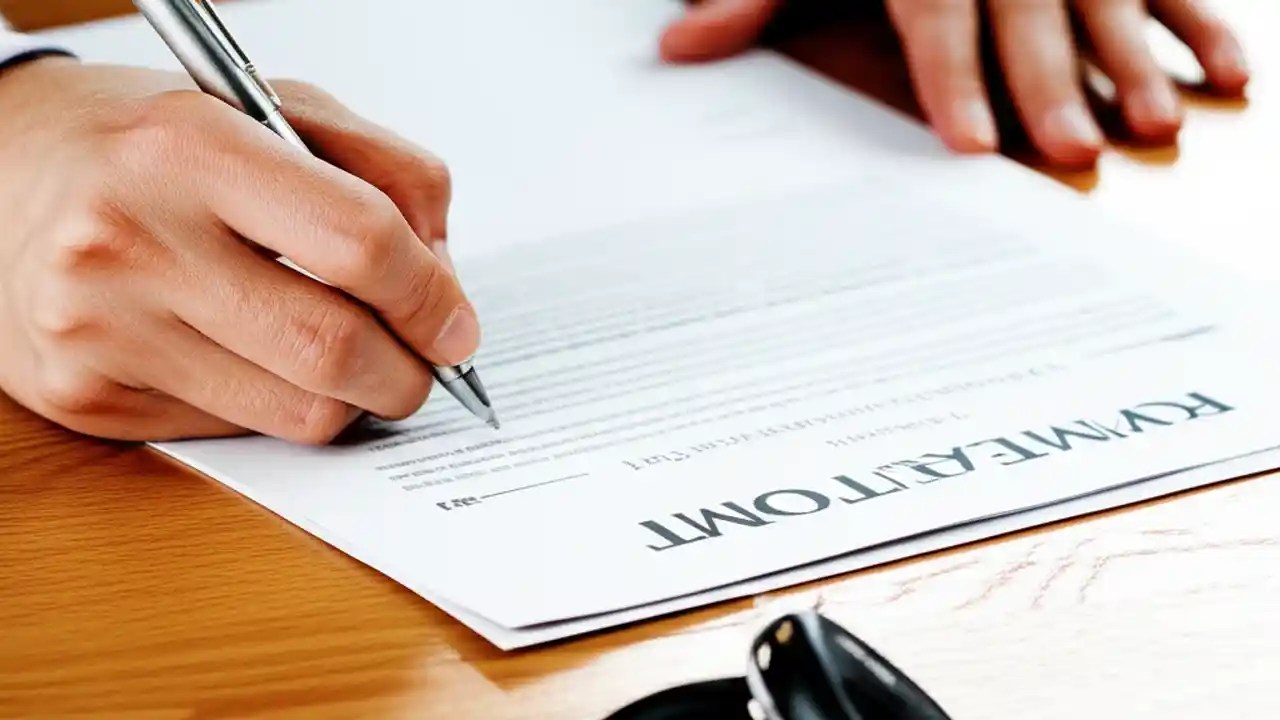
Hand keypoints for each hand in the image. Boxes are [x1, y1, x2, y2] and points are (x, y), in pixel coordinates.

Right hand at [0, 58, 477, 443]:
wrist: (1, 174)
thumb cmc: (151, 142)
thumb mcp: (273, 109)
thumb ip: (385, 173)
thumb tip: (445, 279)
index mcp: (185, 147)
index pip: (359, 242)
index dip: (432, 296)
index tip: (457, 323)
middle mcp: (129, 240)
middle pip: (333, 349)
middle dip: (409, 371)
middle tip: (423, 360)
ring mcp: (99, 330)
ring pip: (298, 413)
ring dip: (353, 398)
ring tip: (345, 356)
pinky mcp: (87, 397)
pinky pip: (239, 431)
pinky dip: (279, 405)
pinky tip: (257, 357)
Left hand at [659, 0, 1250, 165]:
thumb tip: (679, 48)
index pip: (941, 11)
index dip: (956, 75)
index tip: (971, 141)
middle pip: (1032, 11)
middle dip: (1055, 81)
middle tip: (1075, 152)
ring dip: (1139, 57)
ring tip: (1159, 124)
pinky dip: (1200, 17)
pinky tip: (1231, 73)